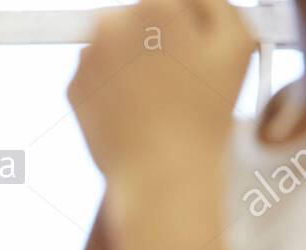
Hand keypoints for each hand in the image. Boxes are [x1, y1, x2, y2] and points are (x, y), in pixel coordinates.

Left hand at [70, 0, 253, 191]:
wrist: (160, 173)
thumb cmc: (203, 114)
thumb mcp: (236, 42)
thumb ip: (214, 4)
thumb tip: (187, 2)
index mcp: (154, 7)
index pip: (171, 2)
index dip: (187, 29)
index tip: (191, 55)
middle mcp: (111, 25)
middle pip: (138, 19)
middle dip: (155, 42)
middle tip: (176, 80)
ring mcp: (86, 58)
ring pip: (116, 46)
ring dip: (132, 63)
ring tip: (156, 99)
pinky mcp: (72, 88)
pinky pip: (98, 76)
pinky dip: (113, 88)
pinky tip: (134, 111)